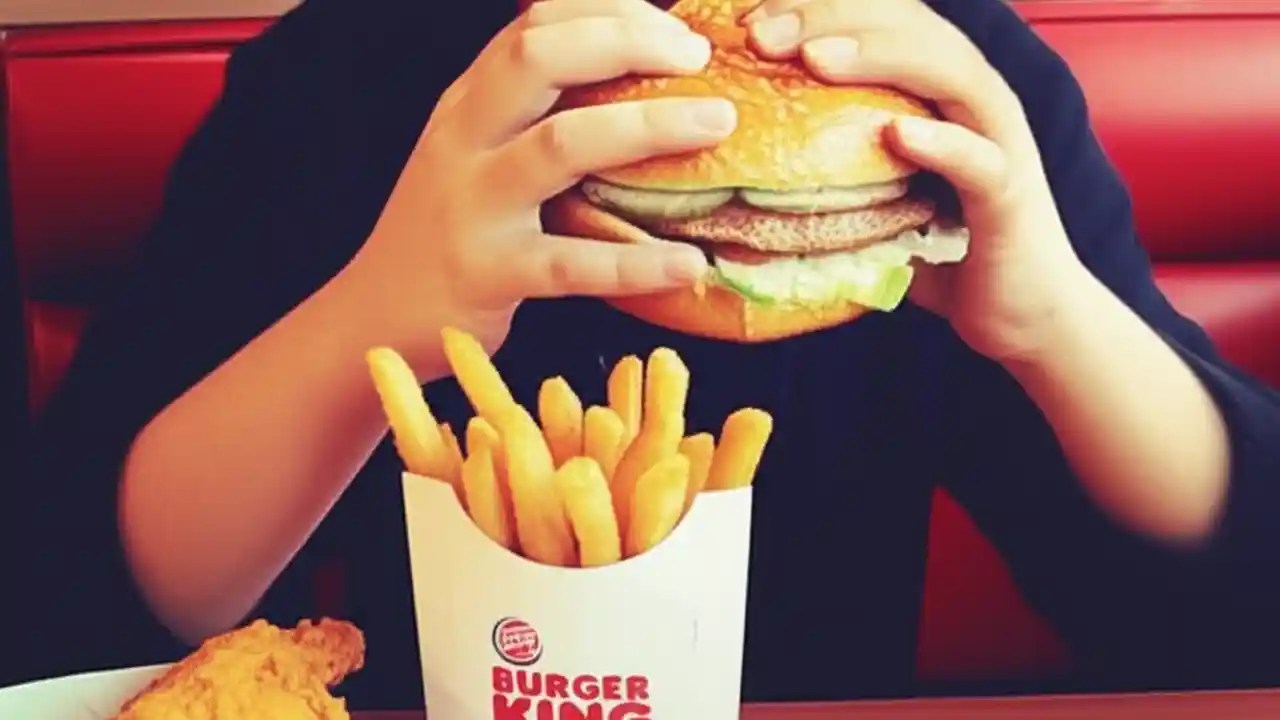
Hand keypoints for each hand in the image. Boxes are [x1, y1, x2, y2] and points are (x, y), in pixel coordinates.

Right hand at [344, 0, 737, 369]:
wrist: (377, 315)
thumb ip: (531, 111)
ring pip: (560, 144)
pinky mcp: (487, 274)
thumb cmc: (448, 228)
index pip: (535, 21)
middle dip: (627, 41)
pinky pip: (571, 264)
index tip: (676, 29)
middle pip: (539, 56)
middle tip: (697, 58)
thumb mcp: (474, 151)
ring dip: (648, 126)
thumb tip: (631, 71)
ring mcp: (471, 205)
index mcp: (469, 102)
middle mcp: (465, 139)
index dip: (610, 11)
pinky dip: (635, 261)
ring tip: (718, 125)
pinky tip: (687, 263)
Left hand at [745, 0, 1088, 363]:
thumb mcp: (872, 199)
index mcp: (935, 89)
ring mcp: (997, 141)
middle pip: (908, 27)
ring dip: (878, 56)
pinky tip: (897, 132)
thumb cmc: (941, 251)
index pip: (880, 20)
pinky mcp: (1012, 194)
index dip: (817, 7)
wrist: (1022, 313)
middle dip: (829, 16)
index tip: (748, 20)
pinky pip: (979, 158)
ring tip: (814, 57)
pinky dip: (941, 142)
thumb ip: (825, 172)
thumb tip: (736, 176)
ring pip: (948, 72)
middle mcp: (971, 99)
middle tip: (758, 30)